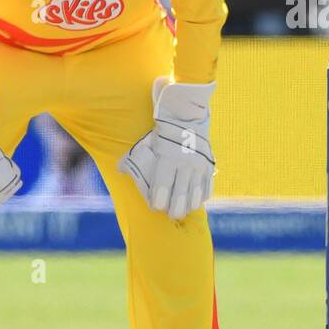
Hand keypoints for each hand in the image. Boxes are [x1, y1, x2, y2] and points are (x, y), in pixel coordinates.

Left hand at [120, 78, 216, 220]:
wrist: (187, 116)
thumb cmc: (162, 132)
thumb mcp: (146, 143)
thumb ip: (133, 158)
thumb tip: (119, 169)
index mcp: (167, 160)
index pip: (161, 189)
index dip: (158, 202)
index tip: (156, 205)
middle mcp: (185, 164)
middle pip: (180, 197)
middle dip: (174, 209)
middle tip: (171, 213)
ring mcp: (199, 166)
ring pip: (195, 195)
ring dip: (189, 205)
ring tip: (184, 209)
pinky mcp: (209, 165)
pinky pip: (208, 187)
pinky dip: (202, 196)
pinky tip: (196, 200)